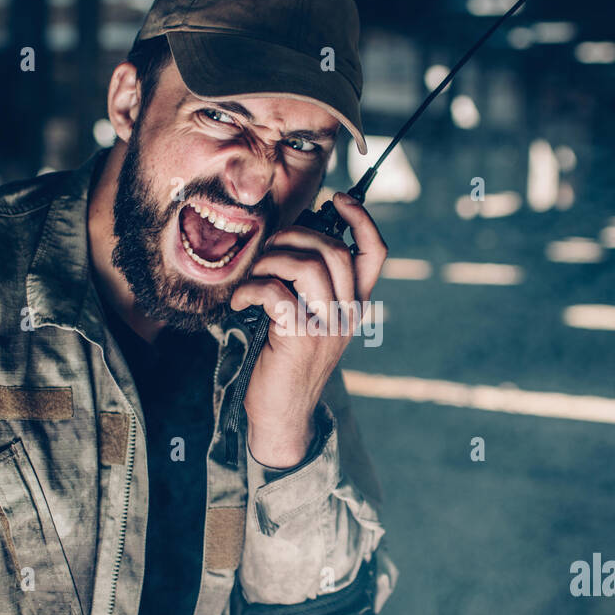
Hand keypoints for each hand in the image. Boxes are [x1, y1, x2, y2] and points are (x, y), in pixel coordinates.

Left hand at [229, 192, 387, 467]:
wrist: (282, 414)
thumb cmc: (287, 362)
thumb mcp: (309, 320)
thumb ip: (310, 286)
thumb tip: (292, 240)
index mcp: (353, 305)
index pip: (375, 253)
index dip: (362, 220)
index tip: (337, 200)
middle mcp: (346, 313)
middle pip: (336, 250)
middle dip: (297, 234)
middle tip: (272, 247)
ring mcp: (325, 326)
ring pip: (308, 265)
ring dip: (272, 260)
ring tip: (254, 275)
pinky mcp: (298, 337)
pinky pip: (276, 292)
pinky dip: (250, 289)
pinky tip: (239, 302)